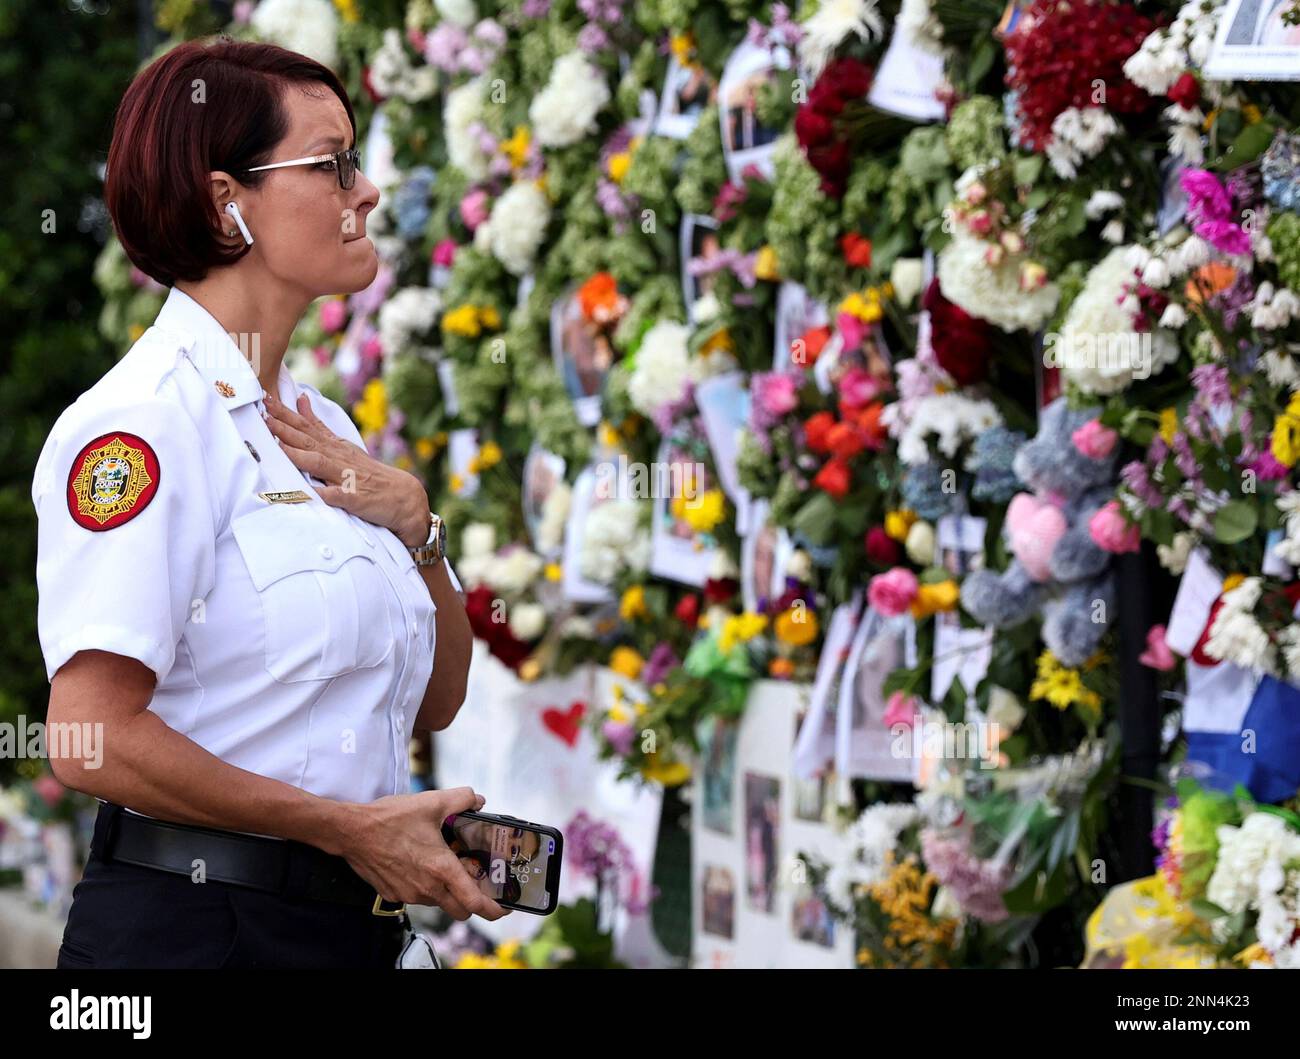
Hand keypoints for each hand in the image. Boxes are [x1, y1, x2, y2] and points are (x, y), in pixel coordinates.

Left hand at [262, 389, 429, 545]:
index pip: (307, 426)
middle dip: (284, 427)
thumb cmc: (369, 474)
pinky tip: (312, 492)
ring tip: (278, 444)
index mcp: (335, 446)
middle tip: (264, 412)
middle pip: (307, 439)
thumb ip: (320, 428)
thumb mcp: (344, 446)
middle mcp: (338, 457)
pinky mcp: (354, 498)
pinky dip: (324, 492)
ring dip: (297, 453)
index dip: (286, 414)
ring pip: (318, 462)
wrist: (403, 495)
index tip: (267, 399)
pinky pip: (337, 495)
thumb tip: (301, 401)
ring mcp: (346, 477)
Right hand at [336, 787, 508, 920]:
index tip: (503, 907)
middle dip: (471, 901)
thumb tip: (477, 800)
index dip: (493, 909)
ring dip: (446, 890)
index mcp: (441, 869)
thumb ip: (461, 799)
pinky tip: (421, 863)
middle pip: (460, 910)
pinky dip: (425, 885)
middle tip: (476, 882)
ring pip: (438, 902)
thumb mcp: (432, 802)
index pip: (474, 902)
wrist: (351, 831)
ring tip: (445, 864)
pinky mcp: (393, 894)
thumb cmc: (389, 819)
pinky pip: (418, 896)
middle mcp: (427, 888)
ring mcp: (409, 894)